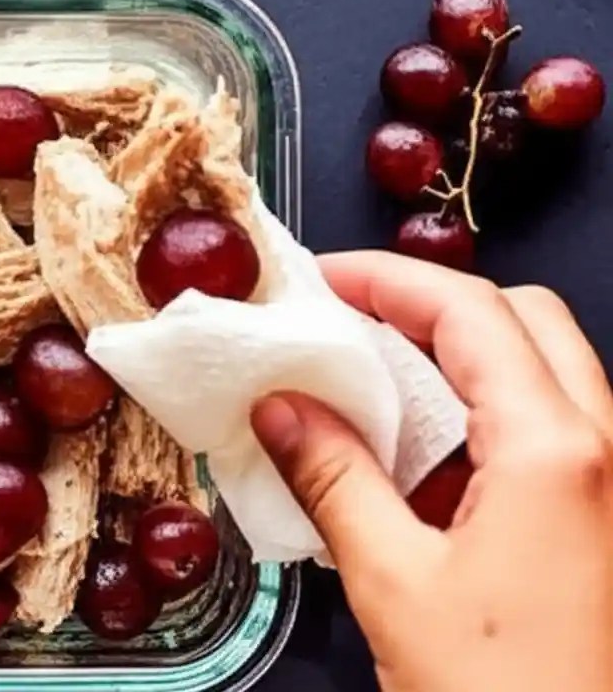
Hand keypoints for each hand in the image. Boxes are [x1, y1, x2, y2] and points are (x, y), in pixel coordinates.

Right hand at [251, 251, 612, 691]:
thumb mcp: (393, 581)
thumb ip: (334, 479)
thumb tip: (282, 408)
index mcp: (555, 452)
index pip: (471, 313)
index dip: (388, 280)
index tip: (323, 280)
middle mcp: (602, 450)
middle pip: (523, 319)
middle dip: (432, 305)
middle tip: (351, 320)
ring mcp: (607, 484)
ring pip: (540, 371)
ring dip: (456, 361)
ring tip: (369, 389)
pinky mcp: (596, 520)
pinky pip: (544, 430)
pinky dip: (477, 417)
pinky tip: (414, 463)